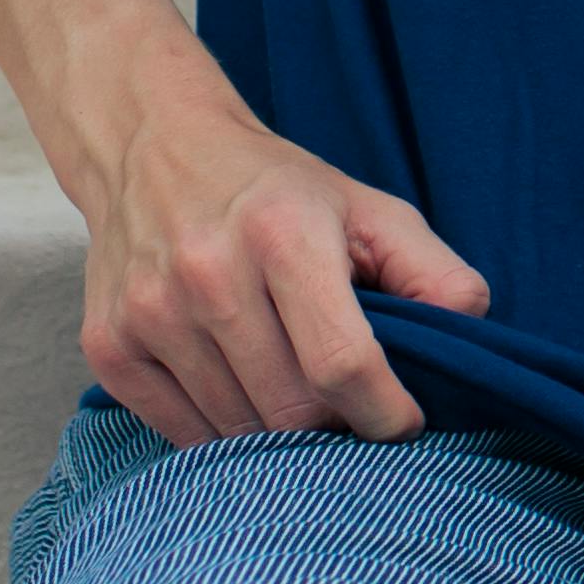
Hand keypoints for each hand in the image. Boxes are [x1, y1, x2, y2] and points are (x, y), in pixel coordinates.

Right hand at [74, 72, 490, 445]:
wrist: (151, 148)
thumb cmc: (275, 190)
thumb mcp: (365, 208)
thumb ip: (432, 271)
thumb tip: (474, 333)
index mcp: (282, 233)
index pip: (342, 365)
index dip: (386, 414)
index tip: (403, 422)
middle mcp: (206, 272)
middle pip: (289, 411)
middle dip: (333, 427)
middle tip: (345, 407)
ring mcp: (149, 313)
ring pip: (236, 432)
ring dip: (276, 435)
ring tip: (289, 391)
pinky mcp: (109, 347)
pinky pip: (182, 434)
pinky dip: (222, 433)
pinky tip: (237, 389)